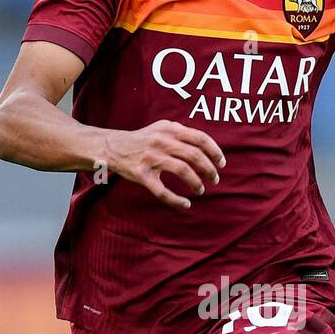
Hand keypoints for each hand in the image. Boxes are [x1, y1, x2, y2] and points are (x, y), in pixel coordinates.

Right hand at [101, 121, 224, 210]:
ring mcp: (151, 158)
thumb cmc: (143, 140)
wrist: (112, 147)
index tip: (222, 163)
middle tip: (214, 180)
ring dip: (196, 183)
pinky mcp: (141, 175)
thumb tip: (208, 146)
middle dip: (209, 169)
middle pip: (194, 155)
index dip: (215, 152)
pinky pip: (162, 191)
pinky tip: (185, 204)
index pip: (200, 138)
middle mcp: (161, 141)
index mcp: (170, 129)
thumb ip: (182, 133)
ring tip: (200, 189)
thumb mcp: (162, 128)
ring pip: (182, 170)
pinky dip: (176, 200)